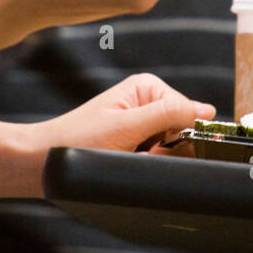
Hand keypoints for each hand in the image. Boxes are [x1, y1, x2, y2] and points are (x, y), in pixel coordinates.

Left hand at [29, 73, 215, 169]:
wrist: (45, 161)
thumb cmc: (78, 141)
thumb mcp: (127, 127)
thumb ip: (168, 114)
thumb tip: (207, 110)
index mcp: (148, 87)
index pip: (189, 112)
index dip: (179, 135)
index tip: (154, 146)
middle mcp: (148, 101)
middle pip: (182, 132)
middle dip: (166, 150)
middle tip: (138, 154)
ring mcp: (141, 122)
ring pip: (171, 149)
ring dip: (155, 160)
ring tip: (127, 158)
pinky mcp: (135, 141)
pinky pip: (156, 157)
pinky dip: (145, 164)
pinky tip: (125, 163)